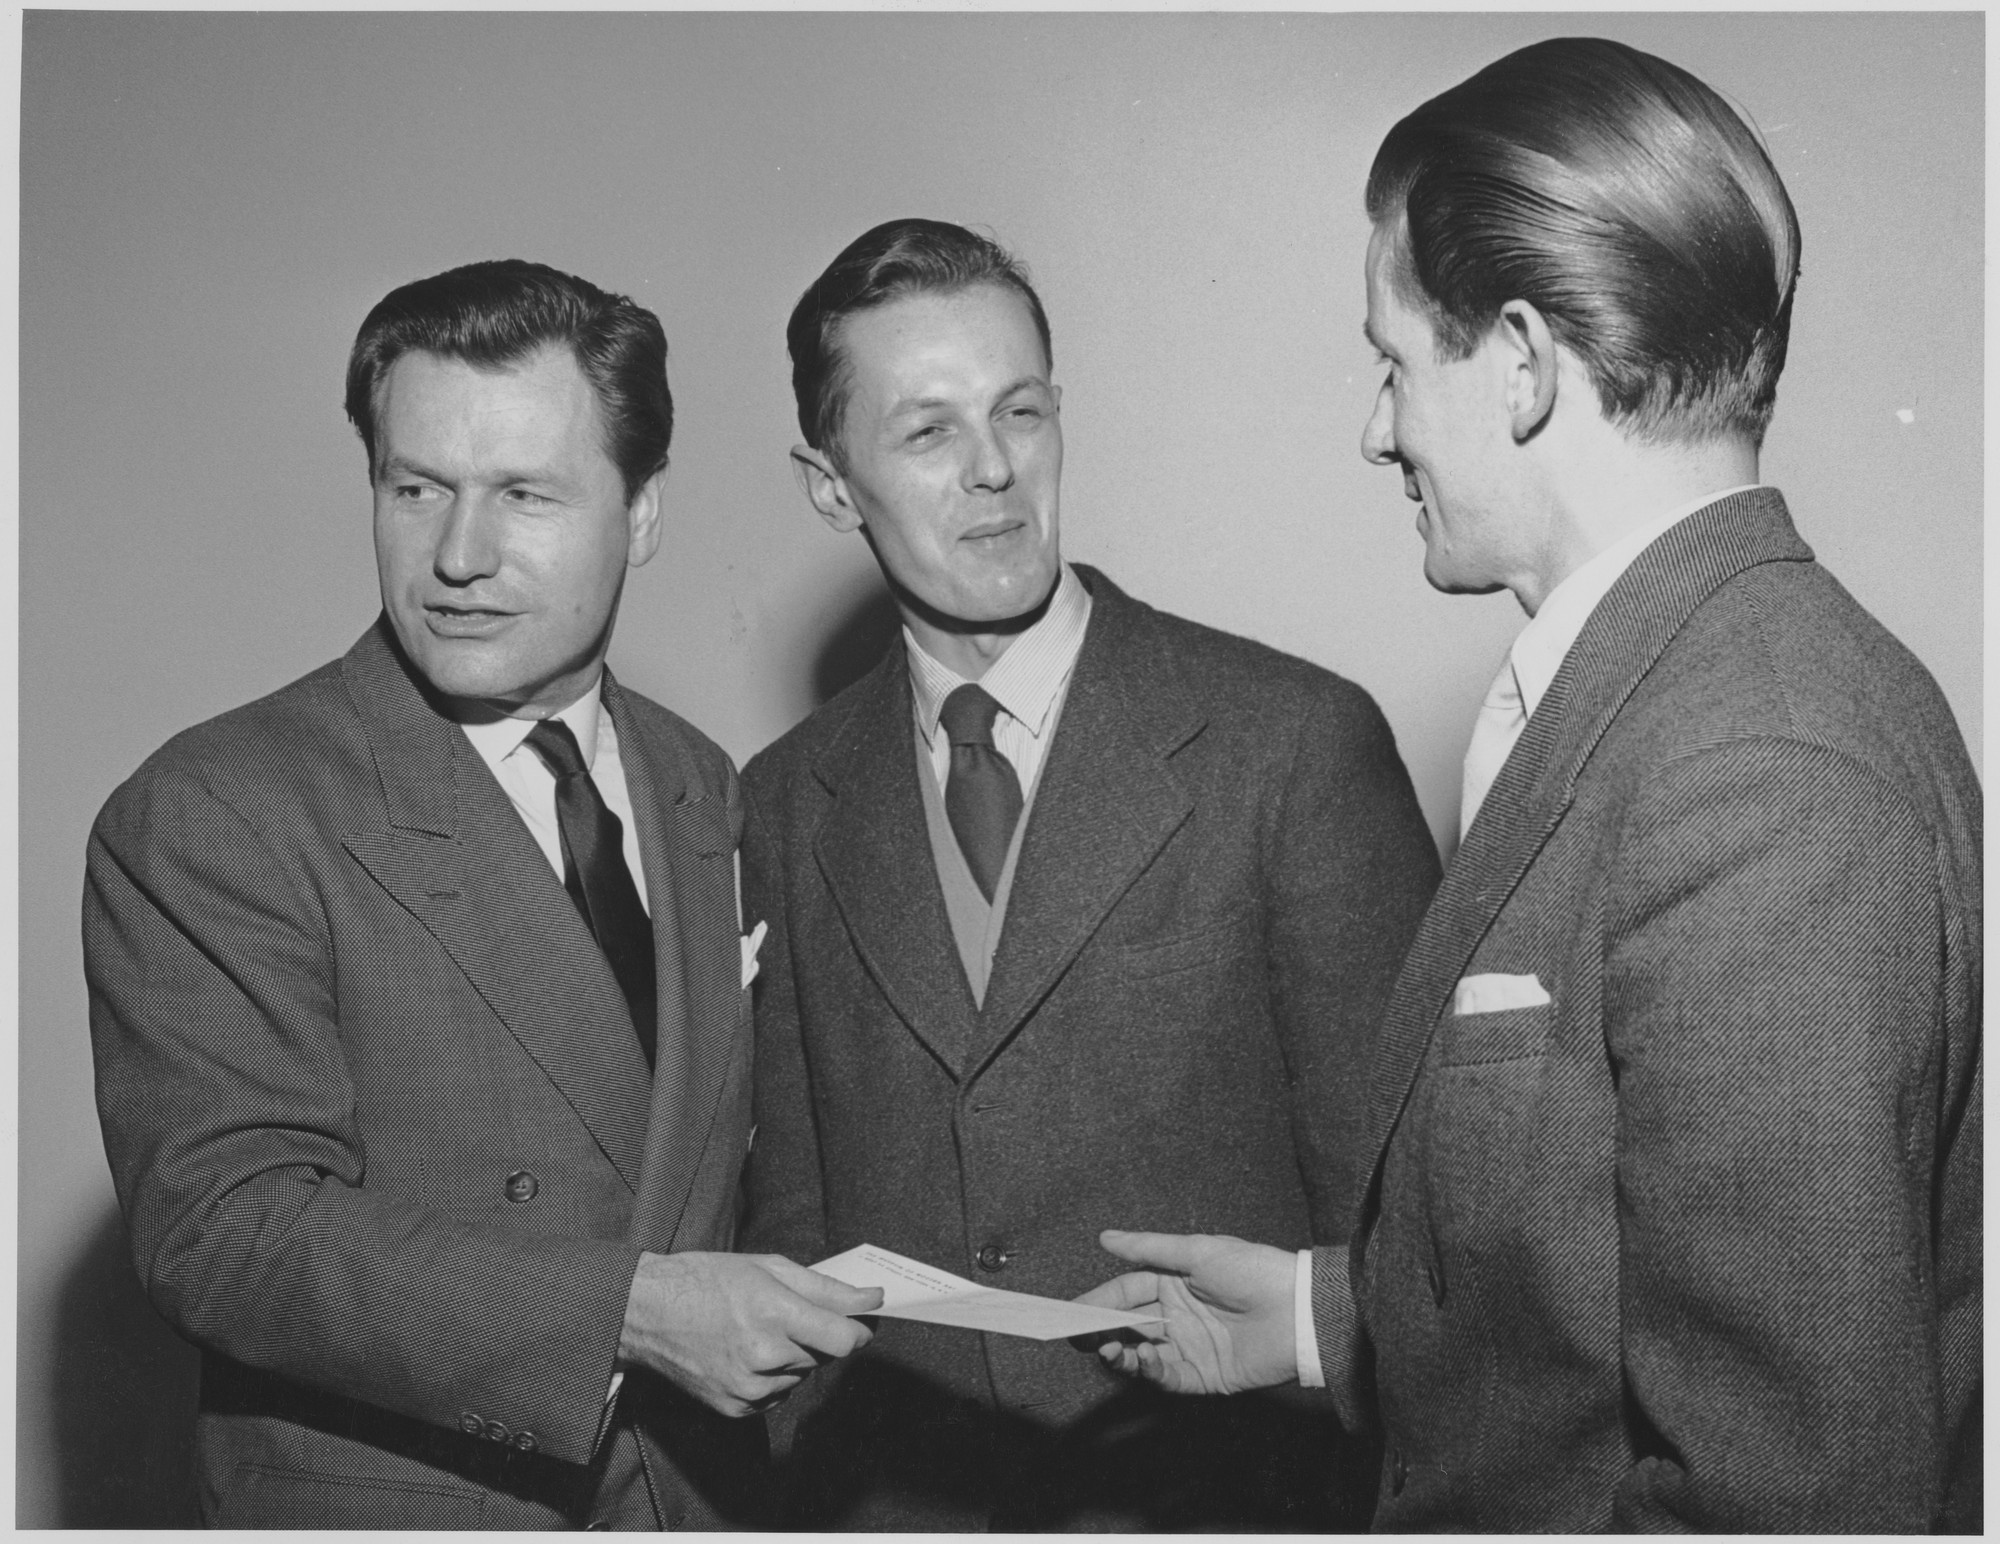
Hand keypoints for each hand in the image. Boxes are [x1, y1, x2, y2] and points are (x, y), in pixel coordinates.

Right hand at [618, 1251, 882, 1417]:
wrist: (645, 1312)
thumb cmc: (705, 1280)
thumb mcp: (769, 1267)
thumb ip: (826, 1288)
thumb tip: (872, 1298)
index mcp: (774, 1313)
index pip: (844, 1339)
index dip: (859, 1330)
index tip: (861, 1319)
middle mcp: (764, 1356)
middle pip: (824, 1355)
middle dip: (817, 1335)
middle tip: (785, 1312)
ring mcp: (748, 1387)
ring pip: (801, 1375)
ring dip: (794, 1355)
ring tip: (757, 1330)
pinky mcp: (736, 1408)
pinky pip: (777, 1394)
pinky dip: (772, 1376)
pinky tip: (745, 1352)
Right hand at [1076, 1230, 1297, 1395]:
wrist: (1297, 1310)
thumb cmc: (1251, 1270)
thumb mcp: (1196, 1251)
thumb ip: (1148, 1249)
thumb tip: (1105, 1238)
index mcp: (1174, 1283)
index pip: (1126, 1292)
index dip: (1099, 1301)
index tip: (1071, 1311)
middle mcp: (1177, 1317)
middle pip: (1129, 1326)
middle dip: (1102, 1331)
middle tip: (1079, 1337)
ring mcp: (1189, 1347)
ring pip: (1142, 1355)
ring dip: (1122, 1354)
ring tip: (1110, 1348)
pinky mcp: (1204, 1375)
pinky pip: (1167, 1376)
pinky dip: (1149, 1372)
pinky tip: (1139, 1360)